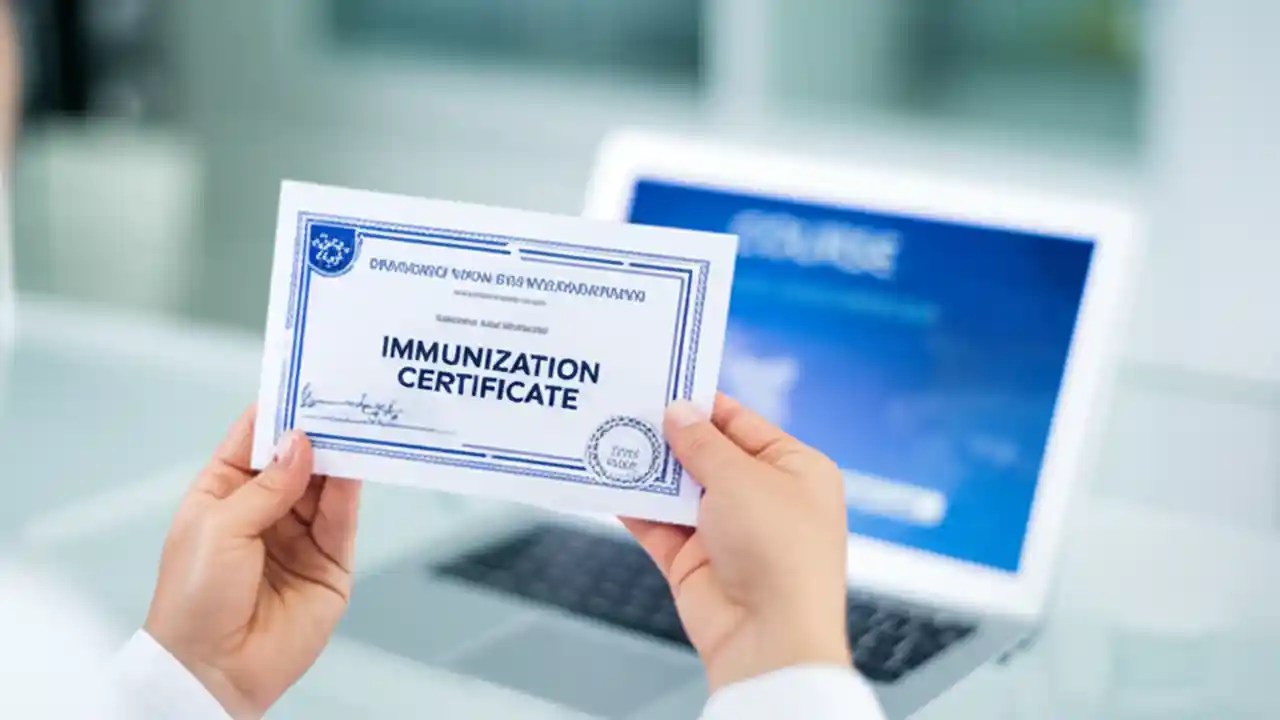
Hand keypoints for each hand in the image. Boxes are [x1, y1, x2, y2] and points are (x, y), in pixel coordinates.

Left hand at [144, 408, 361, 718]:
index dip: (277, 413)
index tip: (300, 382)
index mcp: (223, 495)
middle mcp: (264, 512)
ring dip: (340, 456)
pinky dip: (353, 490)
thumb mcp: (220, 527)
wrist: (214, 670)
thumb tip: (301, 444)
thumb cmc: (193, 602)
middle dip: (316, 430)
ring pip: (326, 484)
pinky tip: (358, 465)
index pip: (255, 441)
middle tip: (339, 399)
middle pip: (297, 458)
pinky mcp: (329, 562)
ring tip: (355, 425)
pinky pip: (345, 518)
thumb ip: (268, 485)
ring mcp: (299, 536)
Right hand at [622, 394, 850, 691]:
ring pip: (677, 490)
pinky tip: (606, 481)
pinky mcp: (695, 560)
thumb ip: (703, 443)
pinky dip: (634, 507)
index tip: (661, 383)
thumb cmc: (778, 549)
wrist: (768, 637)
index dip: (702, 404)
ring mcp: (728, 531)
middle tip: (623, 406)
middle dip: (667, 436)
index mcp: (795, 469)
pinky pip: (658, 525)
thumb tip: (677, 412)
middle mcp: (764, 497)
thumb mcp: (742, 478)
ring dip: (646, 469)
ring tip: (605, 434)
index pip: (742, 423)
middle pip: (706, 454)